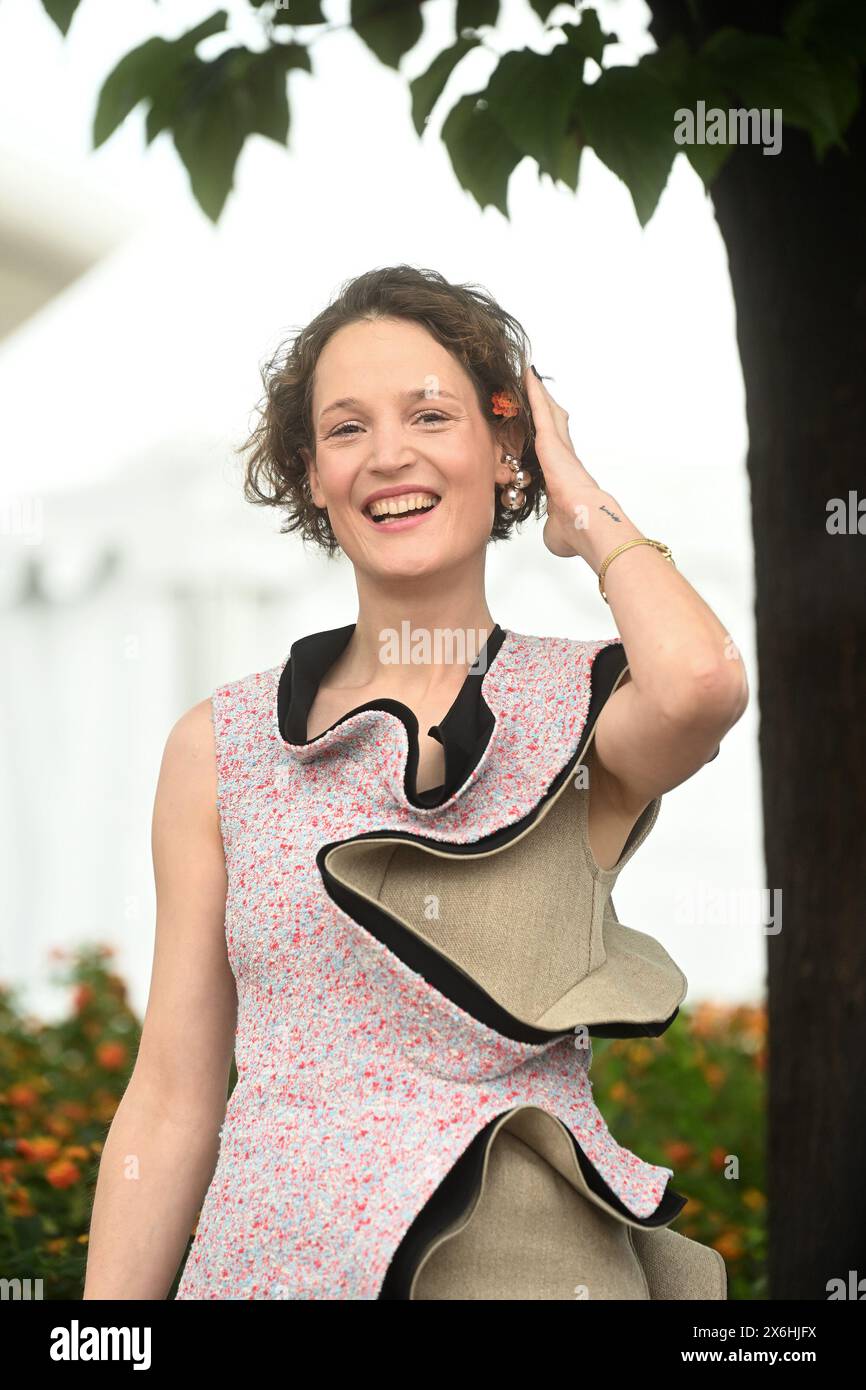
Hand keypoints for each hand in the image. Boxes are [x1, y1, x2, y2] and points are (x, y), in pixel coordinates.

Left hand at [523, 367, 604, 558]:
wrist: (586, 523)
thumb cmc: (576, 532)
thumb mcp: (558, 530)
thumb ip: (554, 525)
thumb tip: (555, 532)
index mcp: (565, 478)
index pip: (555, 453)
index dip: (550, 438)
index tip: (546, 429)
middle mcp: (565, 458)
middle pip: (554, 426)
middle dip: (546, 408)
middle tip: (537, 389)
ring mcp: (559, 447)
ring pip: (548, 414)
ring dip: (539, 395)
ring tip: (530, 376)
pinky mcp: (551, 440)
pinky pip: (539, 410)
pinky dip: (533, 392)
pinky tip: (527, 375)